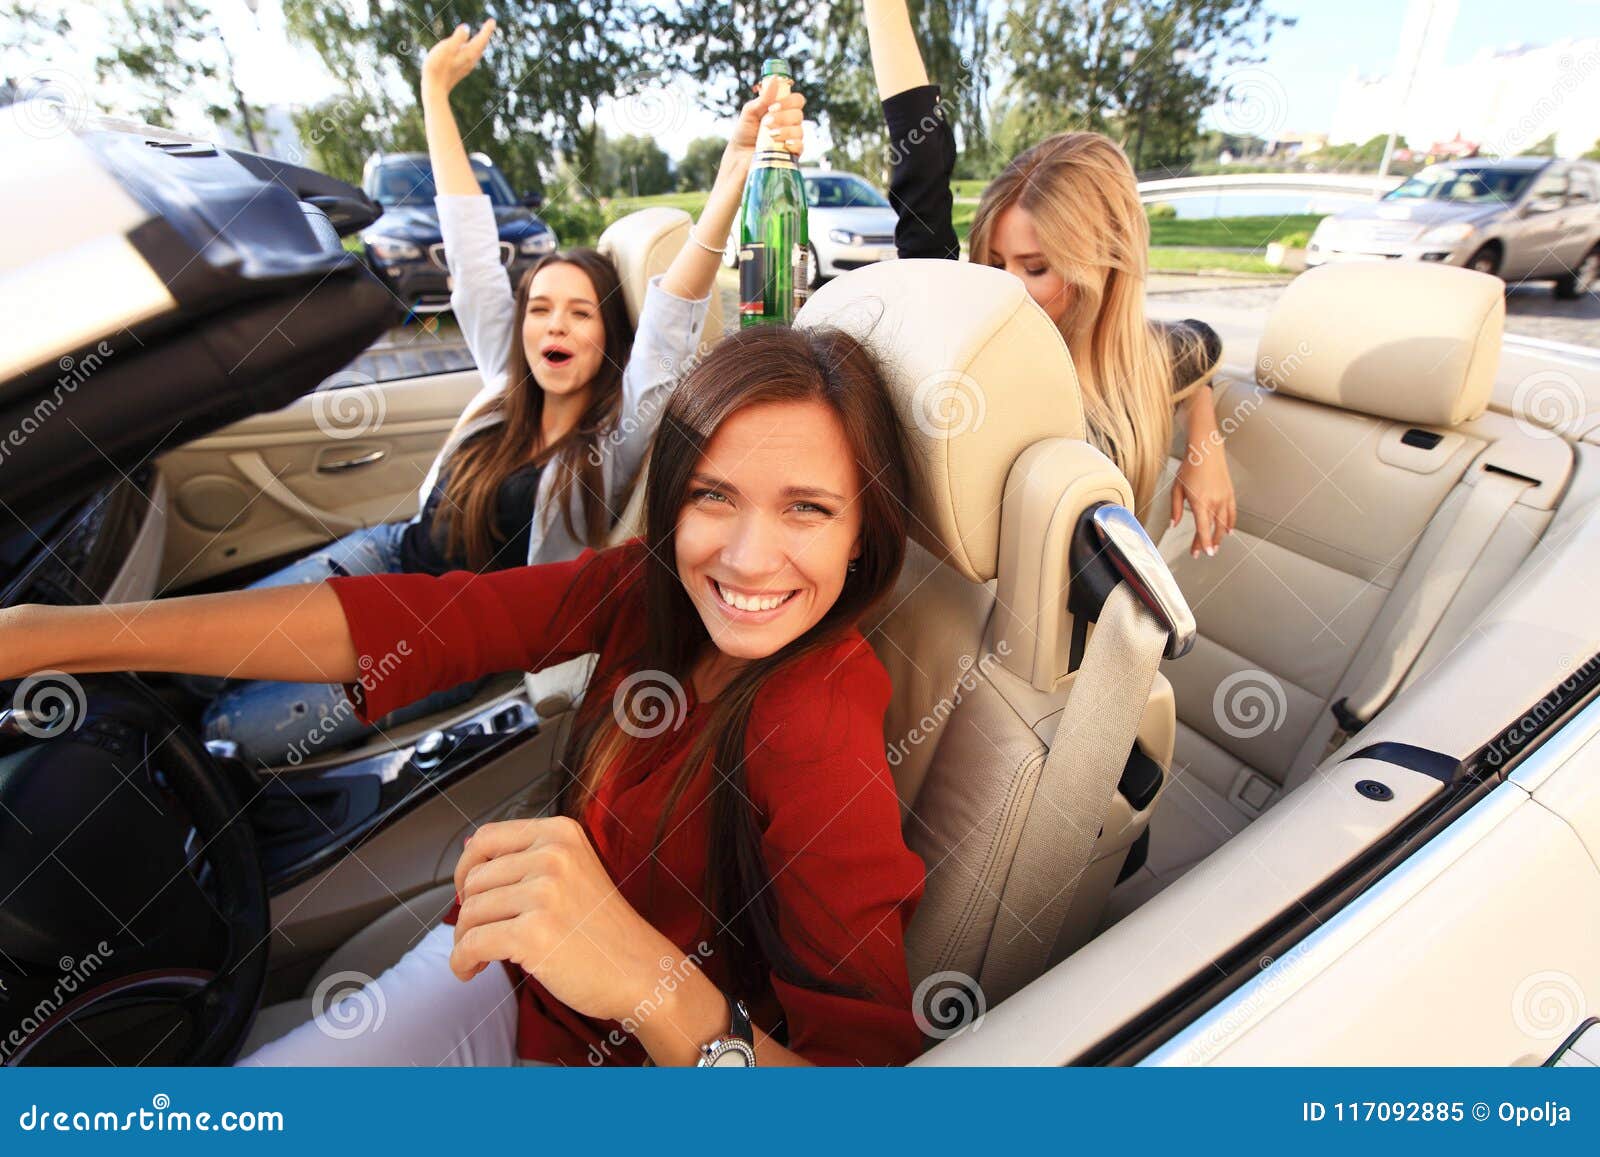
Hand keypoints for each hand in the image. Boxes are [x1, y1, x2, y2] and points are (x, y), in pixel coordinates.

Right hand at [422, 20, 494, 96]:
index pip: (481, 39)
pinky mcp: (460, 70)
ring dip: (480, 42)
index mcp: (469, 53)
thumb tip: (466, 28)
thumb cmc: (437, 67)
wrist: (434, 89)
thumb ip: (457, 38)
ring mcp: (466, 66)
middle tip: (491, 25)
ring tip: (483, 36)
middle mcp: (470, 60)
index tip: (492, 21)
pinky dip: (473, 50)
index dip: (487, 29)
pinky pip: (471, 57)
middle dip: (485, 34)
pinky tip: (470, 51)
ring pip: (477, 52)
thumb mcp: (446, 49)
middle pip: (481, 45)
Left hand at [449, 816, 682, 1023]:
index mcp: (560, 834)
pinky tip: (471, 971)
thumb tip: (468, 848)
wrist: (640, 970)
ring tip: (479, 956)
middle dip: (467, 913)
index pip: (487, 837)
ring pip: (470, 913)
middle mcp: (552, 855)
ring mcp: (544, 894)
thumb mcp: (572, 870)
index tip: (469, 893)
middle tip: (479, 935)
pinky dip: (461, 962)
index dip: (467, 868)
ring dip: (464, 940)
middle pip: (475, 879)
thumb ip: (526, 857)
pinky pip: (473, 944)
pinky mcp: (535, 933)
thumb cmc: (603, 928)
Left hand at [723, 75, 805, 167]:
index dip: (789, 101)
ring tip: (769, 135)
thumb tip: (774, 79)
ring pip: (799, 130)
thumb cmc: (744, 134)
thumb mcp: (750, 112)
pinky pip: (800, 147)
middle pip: (798, 114)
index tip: (772, 106)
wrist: (739, 158)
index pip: (797, 100)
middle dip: (783, 117)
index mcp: (782, 110)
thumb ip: (763, 98)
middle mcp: (789, 124)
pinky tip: (782, 144)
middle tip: (766, 122)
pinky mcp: (791, 154)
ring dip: (785, 131)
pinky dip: (792, 144)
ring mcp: (791, 139)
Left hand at [1171, 442, 1235, 557]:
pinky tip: (1228, 530)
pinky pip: (1232, 513)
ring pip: (1225, 523)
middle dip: (1210, 543)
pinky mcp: (1230, 493)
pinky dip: (1231, 523)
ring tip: (1216, 545)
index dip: (1203, 543)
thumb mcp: (1176, 489)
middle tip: (1205, 551)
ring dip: (1220, 536)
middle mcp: (1214, 502)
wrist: (1206, 451)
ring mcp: (1224, 498)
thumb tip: (1173, 524)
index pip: (1203, 528)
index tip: (1202, 553)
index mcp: (1200, 502)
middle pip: (1214, 529)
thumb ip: (1175, 509)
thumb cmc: (1190, 467)